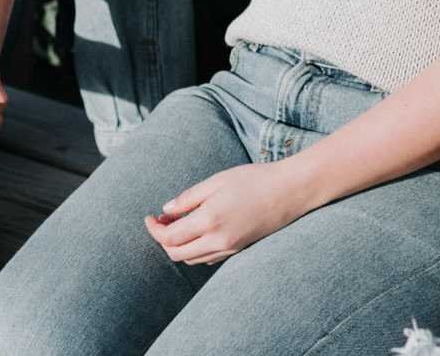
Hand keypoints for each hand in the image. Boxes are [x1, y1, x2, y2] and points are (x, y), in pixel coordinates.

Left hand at [144, 159, 311, 265]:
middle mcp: (218, 240)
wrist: (290, 192)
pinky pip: (208, 257)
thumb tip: (166, 210)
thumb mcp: (217, 181)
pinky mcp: (238, 250)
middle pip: (176, 254)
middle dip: (163, 240)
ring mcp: (229, 249)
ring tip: (176, 224)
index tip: (149, 217)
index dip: (154, 229)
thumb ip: (189, 197)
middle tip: (160, 222)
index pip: (169, 237)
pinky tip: (197, 231)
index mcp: (210, 220)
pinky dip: (195, 249)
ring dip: (178, 246)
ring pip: (191, 259)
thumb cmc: (255, 180)